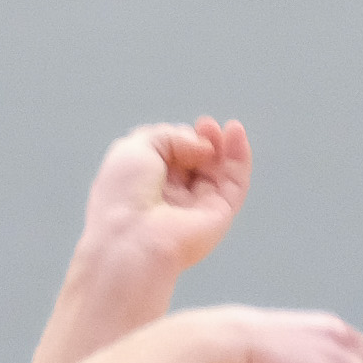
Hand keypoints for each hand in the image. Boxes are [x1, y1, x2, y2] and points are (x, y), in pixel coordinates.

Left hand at [73, 118, 253, 289]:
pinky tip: (237, 135)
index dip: (183, 138)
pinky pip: (235, 184)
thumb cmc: (123, 196)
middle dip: (205, 140)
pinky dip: (239, 158)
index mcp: (145, 182)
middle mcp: (171, 196)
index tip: (190, 127)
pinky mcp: (218, 215)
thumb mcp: (137, 146)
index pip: (173, 154)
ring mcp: (196, 207)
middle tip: (207, 125)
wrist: (131, 236)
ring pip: (220, 172)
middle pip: (198, 162)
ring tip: (225, 128)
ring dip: (225, 146)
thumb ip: (172, 135)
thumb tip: (203, 145)